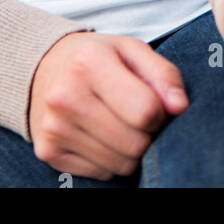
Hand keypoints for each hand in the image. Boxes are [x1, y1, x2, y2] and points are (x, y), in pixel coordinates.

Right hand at [28, 32, 188, 177]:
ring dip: (130, 150)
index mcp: (89, 63)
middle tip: (136, 116)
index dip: (160, 113)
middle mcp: (66, 97)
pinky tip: (99, 135)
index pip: (145, 111)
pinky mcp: (48, 151)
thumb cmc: (96, 58)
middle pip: (134, 144)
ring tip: (118, 123)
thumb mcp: (131, 50)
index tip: (153, 103)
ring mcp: (54, 128)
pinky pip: (101, 174)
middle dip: (146, 134)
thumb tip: (181, 107)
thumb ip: (163, 74)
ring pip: (120, 165)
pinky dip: (109, 160)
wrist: (42, 68)